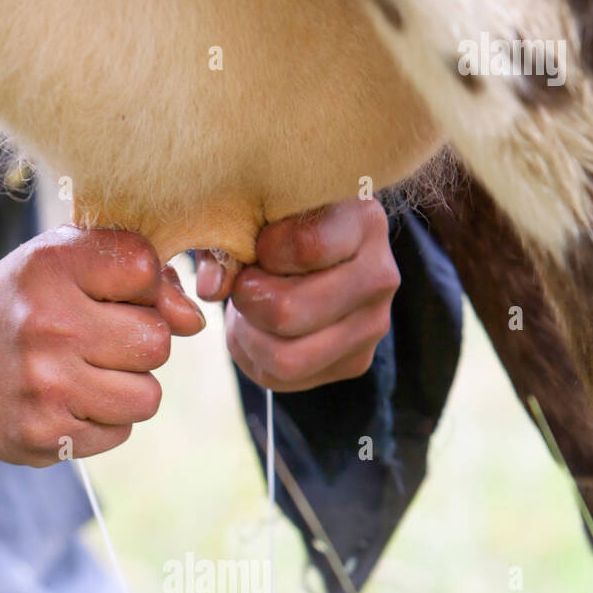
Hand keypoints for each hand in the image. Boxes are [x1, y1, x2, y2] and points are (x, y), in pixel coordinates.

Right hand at [0, 227, 204, 463]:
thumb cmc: (27, 303)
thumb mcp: (69, 263)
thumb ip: (142, 276)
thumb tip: (195, 322)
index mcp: (50, 267)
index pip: (145, 268)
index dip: (143, 285)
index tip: (111, 293)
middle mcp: (46, 325)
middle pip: (156, 341)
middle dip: (138, 343)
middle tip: (96, 340)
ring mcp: (45, 386)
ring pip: (147, 395)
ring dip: (128, 388)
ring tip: (86, 373)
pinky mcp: (47, 436)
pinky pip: (121, 431)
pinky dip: (104, 419)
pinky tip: (68, 401)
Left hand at [196, 199, 398, 392]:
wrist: (321, 252)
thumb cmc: (281, 222)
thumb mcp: (251, 213)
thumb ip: (226, 238)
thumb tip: (212, 287)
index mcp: (362, 219)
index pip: (305, 247)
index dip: (263, 251)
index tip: (260, 243)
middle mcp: (380, 275)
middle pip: (288, 313)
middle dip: (247, 301)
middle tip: (243, 284)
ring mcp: (373, 324)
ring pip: (286, 358)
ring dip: (249, 337)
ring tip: (249, 310)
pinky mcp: (356, 362)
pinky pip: (284, 379)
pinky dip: (255, 358)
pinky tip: (261, 330)